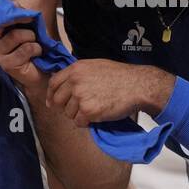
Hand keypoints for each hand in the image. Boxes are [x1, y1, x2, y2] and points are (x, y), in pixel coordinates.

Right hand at [0, 19, 47, 95]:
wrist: (41, 72)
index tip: (24, 12)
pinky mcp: (7, 65)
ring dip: (31, 38)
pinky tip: (37, 54)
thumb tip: (14, 4)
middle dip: (23, 24)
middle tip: (33, 31)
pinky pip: (26, 48)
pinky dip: (36, 48)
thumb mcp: (26, 28)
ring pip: (16, 35)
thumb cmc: (32, 48)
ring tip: (35, 44)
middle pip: (5, 24)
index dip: (12, 12)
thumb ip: (18, 16)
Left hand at [47, 60, 172, 127]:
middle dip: (65, 107)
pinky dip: (86, 123)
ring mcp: (80, 96)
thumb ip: (79, 74)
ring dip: (78, 115)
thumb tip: (66, 84)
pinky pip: (78, 122)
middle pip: (58, 100)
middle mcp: (75, 81)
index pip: (53, 83)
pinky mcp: (88, 111)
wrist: (137, 85)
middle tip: (77, 110)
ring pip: (68, 113)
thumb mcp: (96, 66)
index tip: (52, 103)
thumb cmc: (120, 76)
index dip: (51, 95)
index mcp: (76, 69)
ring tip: (94, 110)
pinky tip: (97, 116)